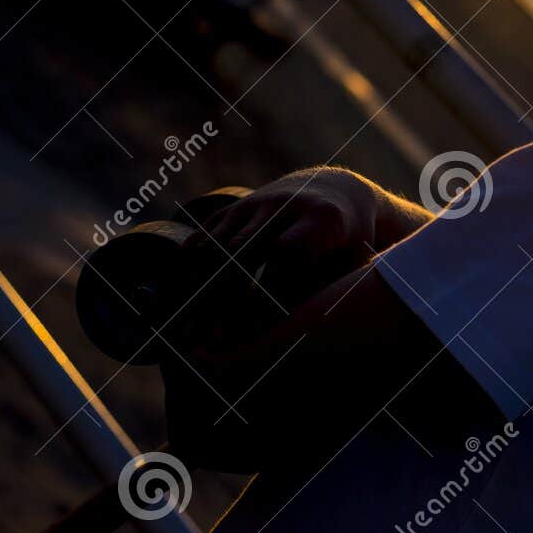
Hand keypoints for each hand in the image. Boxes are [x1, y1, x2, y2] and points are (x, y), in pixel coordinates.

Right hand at [181, 167, 431, 315]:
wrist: (334, 190)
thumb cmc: (354, 244)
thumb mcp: (362, 263)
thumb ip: (350, 291)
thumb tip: (357, 337)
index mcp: (322, 222)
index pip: (287, 258)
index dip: (268, 292)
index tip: (255, 332)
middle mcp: (284, 208)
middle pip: (243, 253)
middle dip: (223, 297)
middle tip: (204, 341)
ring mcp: (255, 205)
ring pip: (216, 246)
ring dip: (196, 288)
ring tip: (179, 331)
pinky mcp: (233, 209)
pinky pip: (203, 239)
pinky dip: (186, 271)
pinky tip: (170, 305)